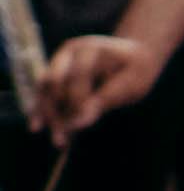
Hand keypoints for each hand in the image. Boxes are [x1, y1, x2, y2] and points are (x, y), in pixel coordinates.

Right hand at [36, 24, 162, 135]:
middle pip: (54, 82)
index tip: (79, 127)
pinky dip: (43, 109)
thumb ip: (105, 100)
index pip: (78, 76)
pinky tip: (41, 127)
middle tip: (61, 140)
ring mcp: (61, 59)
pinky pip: (43, 91)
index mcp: (94, 49)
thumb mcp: (131, 85)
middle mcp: (72, 51)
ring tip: (57, 140)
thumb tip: (79, 122)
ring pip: (44, 87)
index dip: (76, 101)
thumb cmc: (136, 72)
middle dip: (55, 112)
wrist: (135, 55)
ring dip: (46, 114)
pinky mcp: (55, 70)